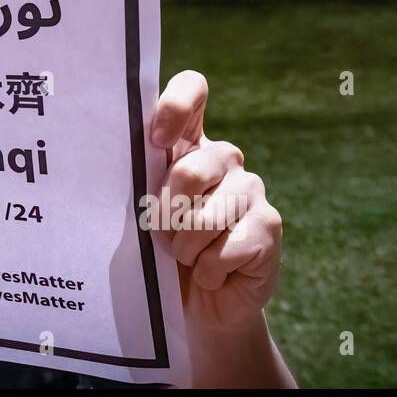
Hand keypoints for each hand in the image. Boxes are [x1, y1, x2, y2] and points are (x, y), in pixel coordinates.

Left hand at [149, 70, 281, 331]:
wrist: (197, 305)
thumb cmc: (159, 253)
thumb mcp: (141, 212)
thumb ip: (139, 180)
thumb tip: (127, 159)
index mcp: (188, 142)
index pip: (192, 91)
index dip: (175, 106)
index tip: (157, 140)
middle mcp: (223, 158)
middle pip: (191, 168)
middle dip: (167, 213)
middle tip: (161, 235)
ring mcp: (250, 189)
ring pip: (207, 215)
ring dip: (185, 247)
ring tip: (184, 257)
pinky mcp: (269, 224)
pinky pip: (227, 246)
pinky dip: (208, 269)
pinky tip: (211, 273)